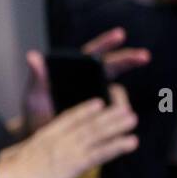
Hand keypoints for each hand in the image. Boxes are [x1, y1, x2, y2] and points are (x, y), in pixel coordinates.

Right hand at [0, 83, 138, 177]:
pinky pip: (101, 154)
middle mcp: (58, 140)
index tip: (96, 103)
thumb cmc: (5, 173)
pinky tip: (130, 142)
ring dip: (116, 126)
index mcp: (43, 137)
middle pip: (87, 124)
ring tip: (132, 120)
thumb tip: (10, 156)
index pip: (67, 119)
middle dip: (107, 116)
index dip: (83, 110)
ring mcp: (68, 151)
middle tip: (123, 108)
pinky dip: (116, 146)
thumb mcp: (10, 157)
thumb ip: (16, 154)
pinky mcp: (75, 164)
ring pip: (97, 135)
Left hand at [21, 27, 150, 133]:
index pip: (91, 54)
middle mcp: (89, 83)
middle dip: (129, 60)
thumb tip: (32, 56)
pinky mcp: (104, 117)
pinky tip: (121, 126)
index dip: (106, 43)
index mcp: (73, 73)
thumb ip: (37, 78)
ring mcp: (99, 100)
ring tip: (121, 112)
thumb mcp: (34, 97)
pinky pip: (116, 114)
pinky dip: (120, 117)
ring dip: (121, 101)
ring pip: (117, 94)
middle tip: (144, 56)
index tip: (119, 34)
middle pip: (112, 67)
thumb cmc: (35, 116)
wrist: (42, 143)